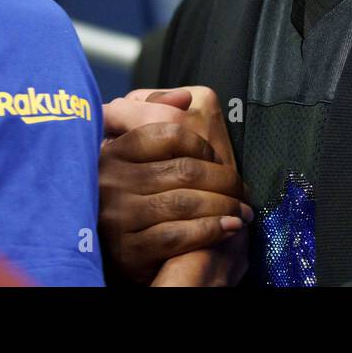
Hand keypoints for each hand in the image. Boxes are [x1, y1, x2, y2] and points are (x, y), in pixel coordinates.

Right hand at [99, 88, 249, 283]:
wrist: (124, 255)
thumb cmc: (139, 196)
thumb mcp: (140, 153)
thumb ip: (158, 114)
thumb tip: (183, 97)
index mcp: (114, 150)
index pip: (168, 132)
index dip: (202, 144)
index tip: (217, 158)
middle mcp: (110, 180)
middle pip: (184, 170)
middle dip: (224, 181)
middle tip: (242, 191)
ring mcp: (116, 216)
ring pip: (184, 202)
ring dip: (224, 206)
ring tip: (242, 210)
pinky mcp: (126, 251)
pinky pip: (178, 235)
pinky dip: (211, 230)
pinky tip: (229, 227)